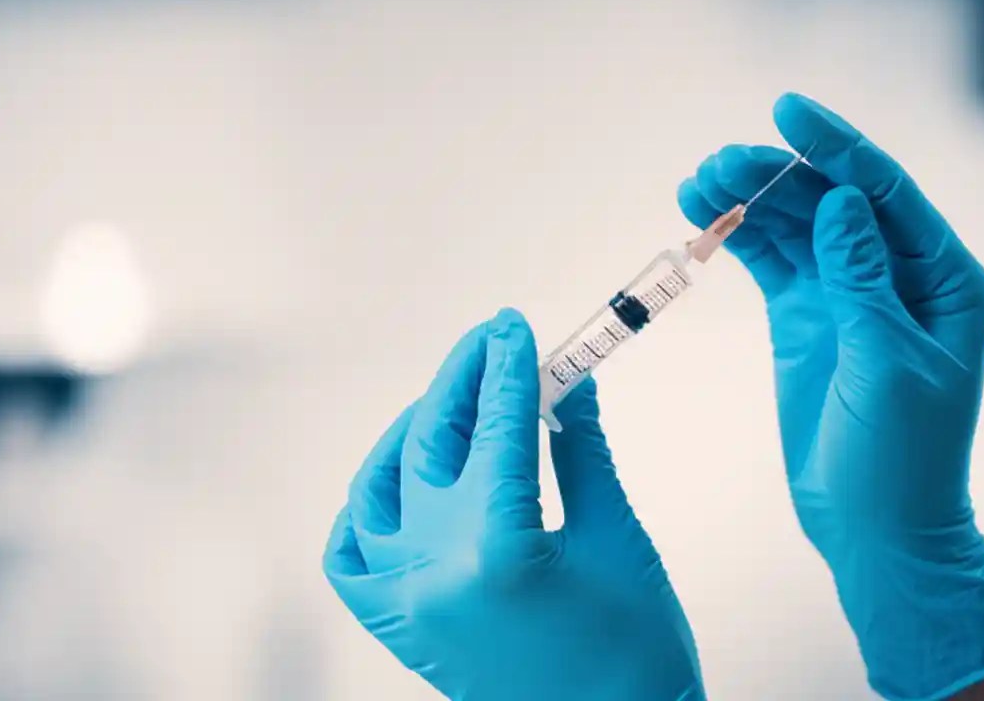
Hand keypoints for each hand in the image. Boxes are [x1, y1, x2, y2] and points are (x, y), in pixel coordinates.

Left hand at [323, 309, 702, 700]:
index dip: (510, 366)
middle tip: (492, 341)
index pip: (500, 425)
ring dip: (408, 435)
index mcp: (498, 546)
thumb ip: (581, 450)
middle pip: (435, 442)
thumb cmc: (634, 654)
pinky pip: (349, 560)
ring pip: (377, 490)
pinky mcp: (401, 629)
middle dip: (464, 380)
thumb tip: (572, 383)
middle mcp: (436, 570)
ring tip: (448, 403)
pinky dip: (363, 514)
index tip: (515, 329)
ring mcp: (408, 602)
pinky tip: (398, 482)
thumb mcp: (614, 536)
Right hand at [678, 94, 983, 699]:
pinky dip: (736, 238)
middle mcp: (895, 276)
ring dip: (747, 200)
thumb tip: (841, 201)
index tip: (785, 112)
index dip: (837, 148)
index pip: (884, 194)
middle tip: (716, 163)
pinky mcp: (803, 319)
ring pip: (794, 227)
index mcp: (941, 280)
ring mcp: (844, 296)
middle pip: (830, 201)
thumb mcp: (888, 365)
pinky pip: (769, 263)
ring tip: (696, 180)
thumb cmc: (904, 459)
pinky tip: (699, 213)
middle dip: (775, 175)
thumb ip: (862, 281)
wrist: (875, 529)